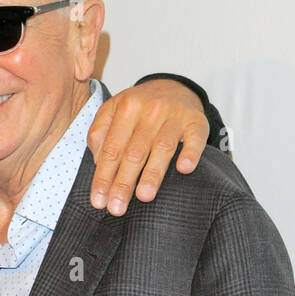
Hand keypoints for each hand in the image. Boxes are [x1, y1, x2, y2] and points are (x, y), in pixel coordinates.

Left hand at [87, 78, 208, 214]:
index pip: (111, 149)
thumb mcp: (113, 110)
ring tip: (144, 196)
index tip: (99, 201)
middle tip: (117, 208)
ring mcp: (175, 115)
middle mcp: (150, 110)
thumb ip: (99, 132)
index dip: (104, 176)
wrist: (174, 87)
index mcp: (126, 108)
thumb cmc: (140, 108)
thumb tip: (98, 162)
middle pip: (134, 152)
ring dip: (153, 173)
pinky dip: (190, 153)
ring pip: (162, 147)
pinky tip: (184, 169)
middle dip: (124, 182)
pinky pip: (195, 138)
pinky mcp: (196, 121)